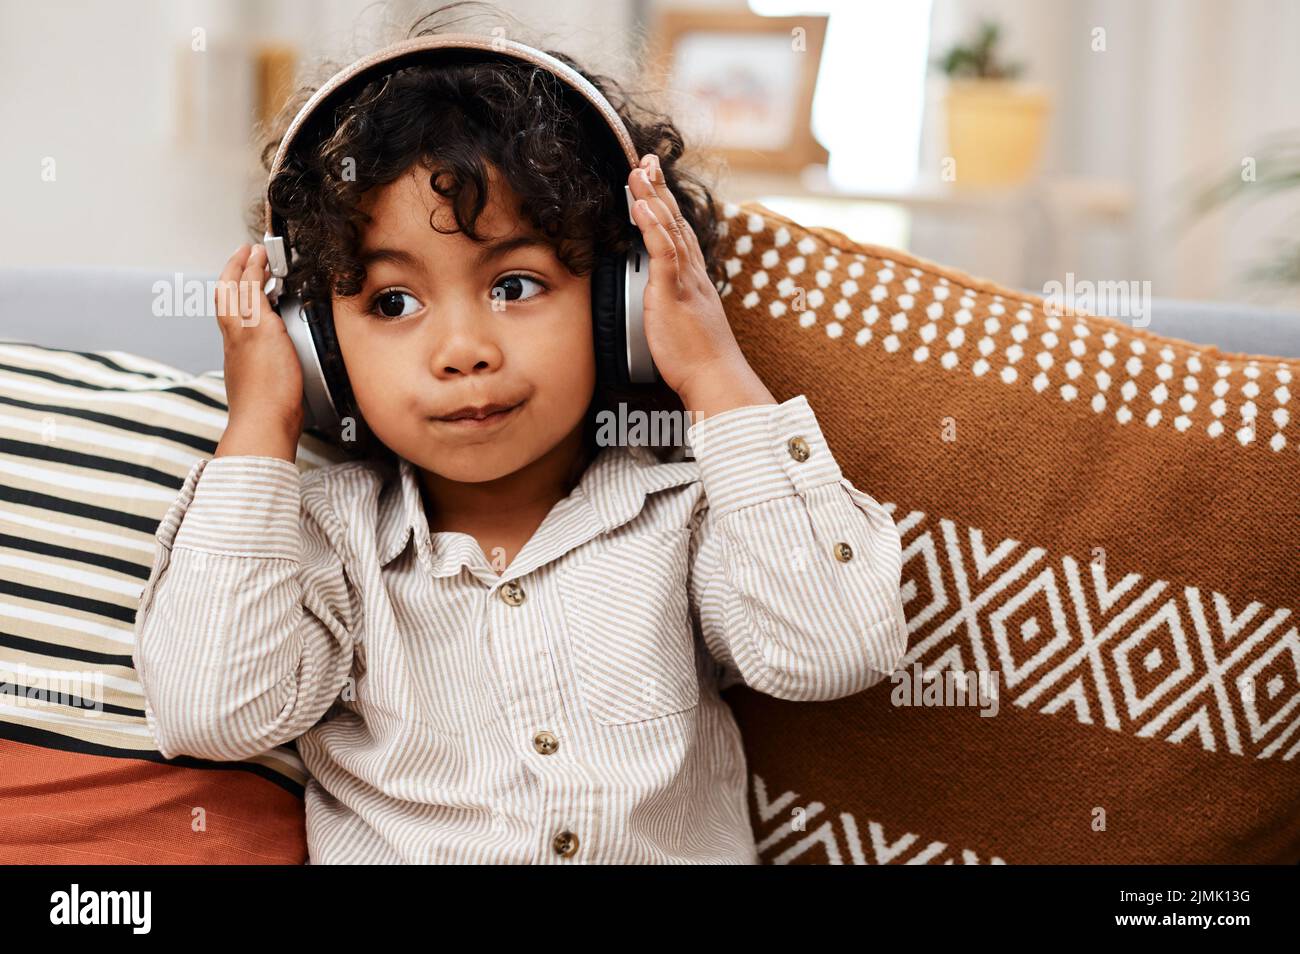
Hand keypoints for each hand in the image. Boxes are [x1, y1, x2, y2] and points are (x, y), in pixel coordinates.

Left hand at [214, 243, 304, 436]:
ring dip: (248, 294)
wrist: (267, 423)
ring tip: (263, 284)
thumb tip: (252, 264)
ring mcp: (244, 354)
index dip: (245, 262)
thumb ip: (254, 293)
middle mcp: (235, 336)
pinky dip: (260, 318)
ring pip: (239, 315)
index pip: (235, 282)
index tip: (257, 247)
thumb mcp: (261, 326)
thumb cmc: (267, 383)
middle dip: (238, 273)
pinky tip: (273, 324)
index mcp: (236, 323)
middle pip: (229, 297)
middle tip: (253, 259)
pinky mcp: (257, 369)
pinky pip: (253, 333)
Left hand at [627, 155, 773, 416]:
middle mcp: (693, 274)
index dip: (665, 206)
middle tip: (646, 160)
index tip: (654, 182)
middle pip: (675, 222)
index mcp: (694, 280)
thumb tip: (665, 298)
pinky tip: (643, 207)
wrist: (717, 378)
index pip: (679, 234)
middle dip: (659, 189)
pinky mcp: (675, 295)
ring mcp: (685, 282)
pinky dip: (654, 228)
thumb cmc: (702, 359)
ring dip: (653, 198)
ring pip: (670, 231)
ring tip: (638, 171)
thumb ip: (677, 303)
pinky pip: (664, 255)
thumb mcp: (688, 323)